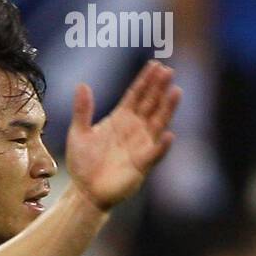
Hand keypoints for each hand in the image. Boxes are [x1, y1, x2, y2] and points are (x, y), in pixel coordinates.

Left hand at [66, 61, 180, 210]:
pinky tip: (168, 135)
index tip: (155, 64)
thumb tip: (82, 85)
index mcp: (121, 118)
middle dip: (159, 88)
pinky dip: (162, 146)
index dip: (145, 80)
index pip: (137, 95)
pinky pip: (154, 154)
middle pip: (151, 104)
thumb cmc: (82, 163)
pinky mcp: (141, 165)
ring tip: (176, 91)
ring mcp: (140, 145)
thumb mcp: (79, 133)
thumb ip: (82, 110)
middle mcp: (134, 129)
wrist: (83, 191)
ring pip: (158, 123)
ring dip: (167, 108)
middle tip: (168, 70)